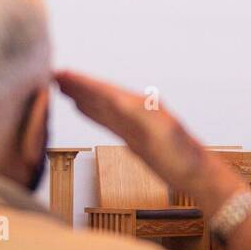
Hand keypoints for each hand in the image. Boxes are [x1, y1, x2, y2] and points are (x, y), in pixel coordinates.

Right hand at [55, 70, 240, 212]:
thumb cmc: (182, 157)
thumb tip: (113, 98)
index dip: (82, 82)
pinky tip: (81, 109)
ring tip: (61, 88)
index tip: (60, 73)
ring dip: (82, 97)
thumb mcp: (160, 133)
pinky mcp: (134, 139)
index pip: (105, 91)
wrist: (198, 175)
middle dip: (77, 86)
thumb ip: (138, 114)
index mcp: (142, 107)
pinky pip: (108, 122)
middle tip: (52, 76)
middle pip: (101, 95)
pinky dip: (92, 113)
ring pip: (102, 106)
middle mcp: (137, 112)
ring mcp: (135, 125)